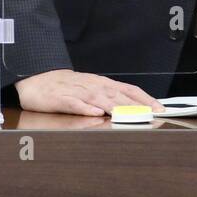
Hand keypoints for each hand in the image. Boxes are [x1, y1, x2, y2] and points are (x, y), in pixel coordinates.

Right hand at [14, 69, 161, 116]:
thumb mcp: (91, 90)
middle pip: (117, 95)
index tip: (159, 109)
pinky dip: (85, 108)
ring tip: (130, 116)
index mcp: (102, 84)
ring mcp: (77, 91)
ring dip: (115, 107)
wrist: (36, 81)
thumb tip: (135, 107)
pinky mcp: (60, 98)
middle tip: (151, 115)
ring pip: (99, 98)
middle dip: (135, 106)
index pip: (128, 90)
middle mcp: (92, 86)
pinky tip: (95, 113)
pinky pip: (74, 103)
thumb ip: (111, 98)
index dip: (144, 99)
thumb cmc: (66, 87)